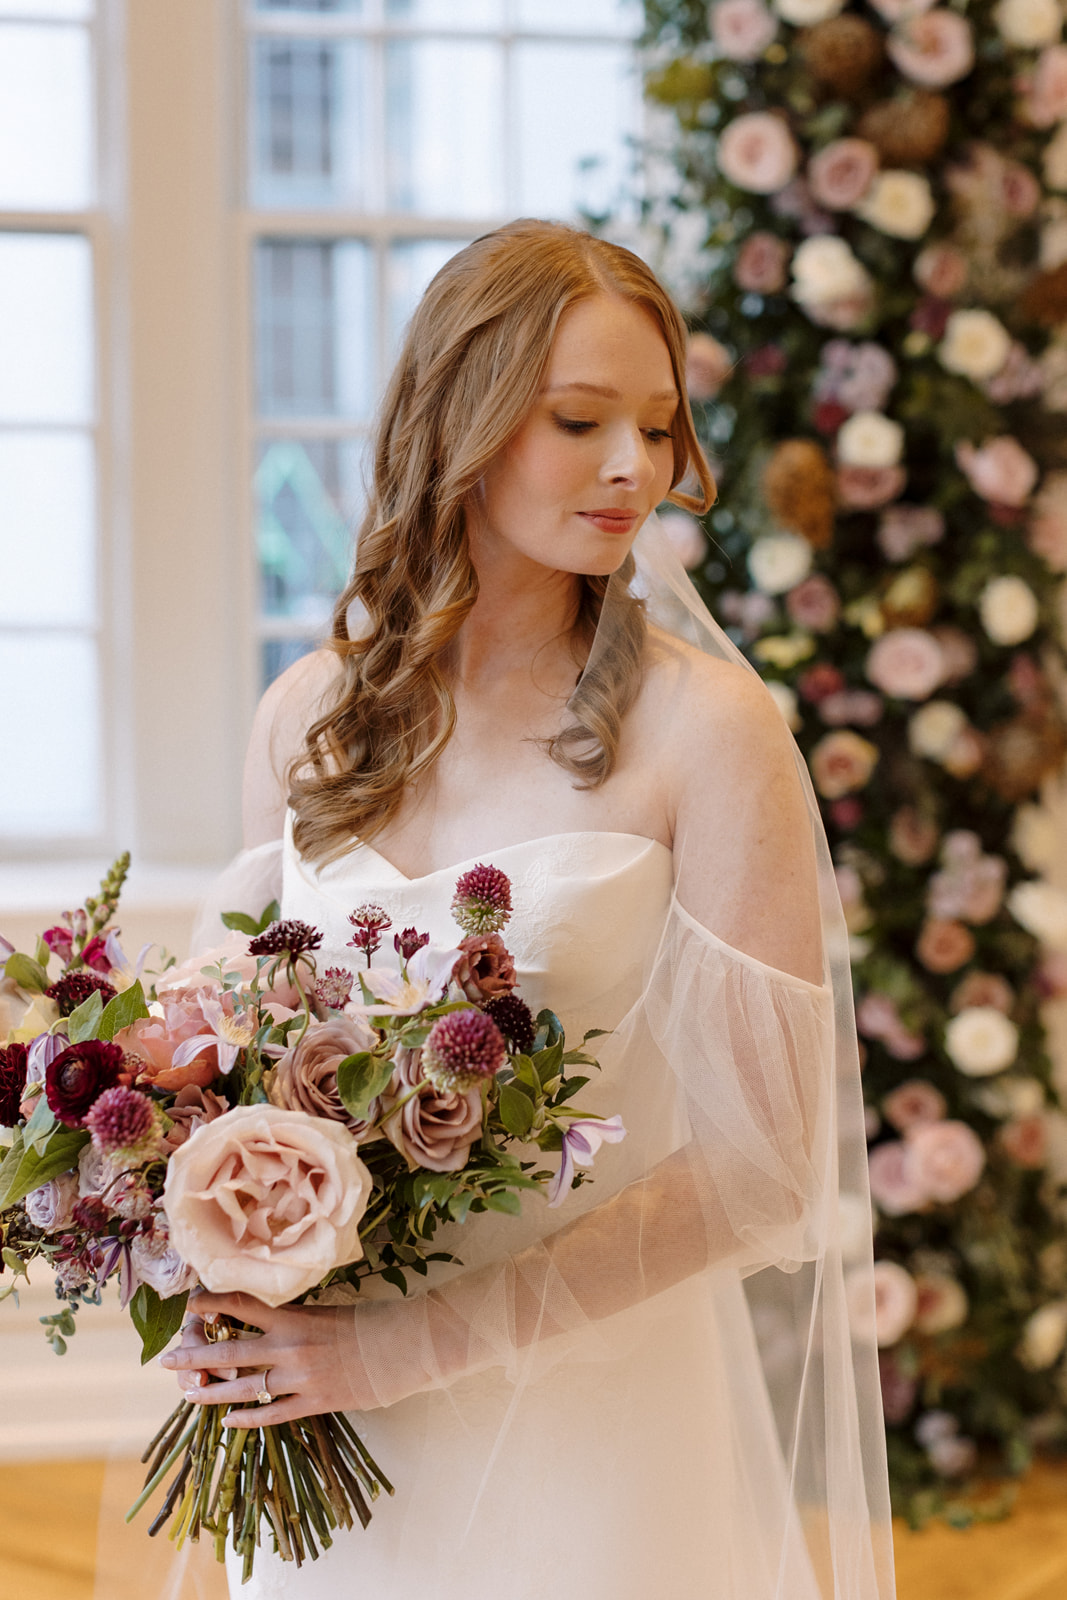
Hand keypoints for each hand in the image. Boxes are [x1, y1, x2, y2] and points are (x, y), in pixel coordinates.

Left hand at [158, 1290, 381, 1428]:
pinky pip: (272, 1414)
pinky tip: (228, 1422)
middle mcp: (291, 1346)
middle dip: (195, 1355)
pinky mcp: (315, 1402)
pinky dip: (248, 1418)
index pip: (243, 1305)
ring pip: (244, 1387)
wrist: (405, 1346)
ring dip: (212, 1391)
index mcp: (295, 1316)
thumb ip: (297, 1318)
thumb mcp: (329, 1311)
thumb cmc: (371, 1321)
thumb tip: (270, 1318)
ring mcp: (301, 1378)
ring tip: (189, 1392)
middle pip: (230, 1351)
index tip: (190, 1301)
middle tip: (166, 1360)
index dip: (212, 1302)